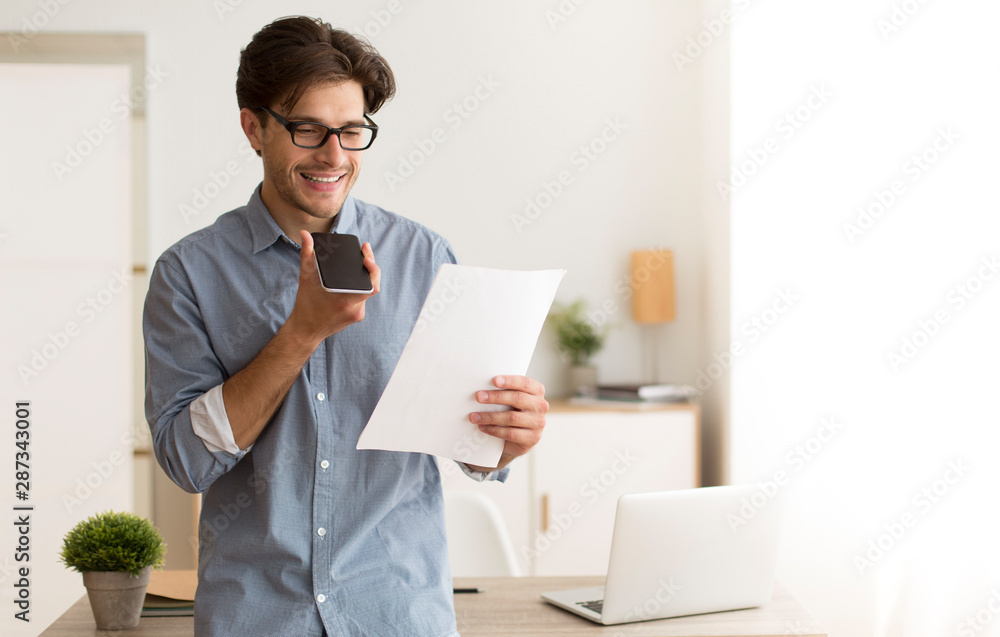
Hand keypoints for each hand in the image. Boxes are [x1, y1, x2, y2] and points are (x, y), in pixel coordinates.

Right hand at [286, 230, 380, 345]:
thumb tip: (304, 234)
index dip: (373, 268)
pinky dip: (359, 288)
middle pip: (372, 285)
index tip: (367, 255)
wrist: (306, 331)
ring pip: (367, 291)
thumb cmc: (305, 305)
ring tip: (360, 262)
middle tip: (365, 252)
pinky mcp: (357, 317)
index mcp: (345, 300)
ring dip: (364, 278)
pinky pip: (362, 299)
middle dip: (370, 267)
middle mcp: (355, 308)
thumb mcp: (305, 278)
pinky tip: (353, 279)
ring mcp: (357, 314)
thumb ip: (306, 255)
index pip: (371, 284)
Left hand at [465, 375, 548, 471]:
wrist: (518, 438)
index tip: (494, 380)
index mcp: (537, 391)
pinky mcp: (532, 438)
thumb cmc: (512, 411)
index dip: (510, 381)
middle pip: (518, 399)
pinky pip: (511, 433)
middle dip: (496, 397)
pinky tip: (482, 427)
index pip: (525, 383)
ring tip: (474, 416)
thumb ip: (505, 391)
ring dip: (490, 416)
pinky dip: (494, 430)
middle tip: (478, 397)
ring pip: (512, 418)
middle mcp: (541, 406)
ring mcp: (538, 423)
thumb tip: (483, 387)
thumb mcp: (512, 400)